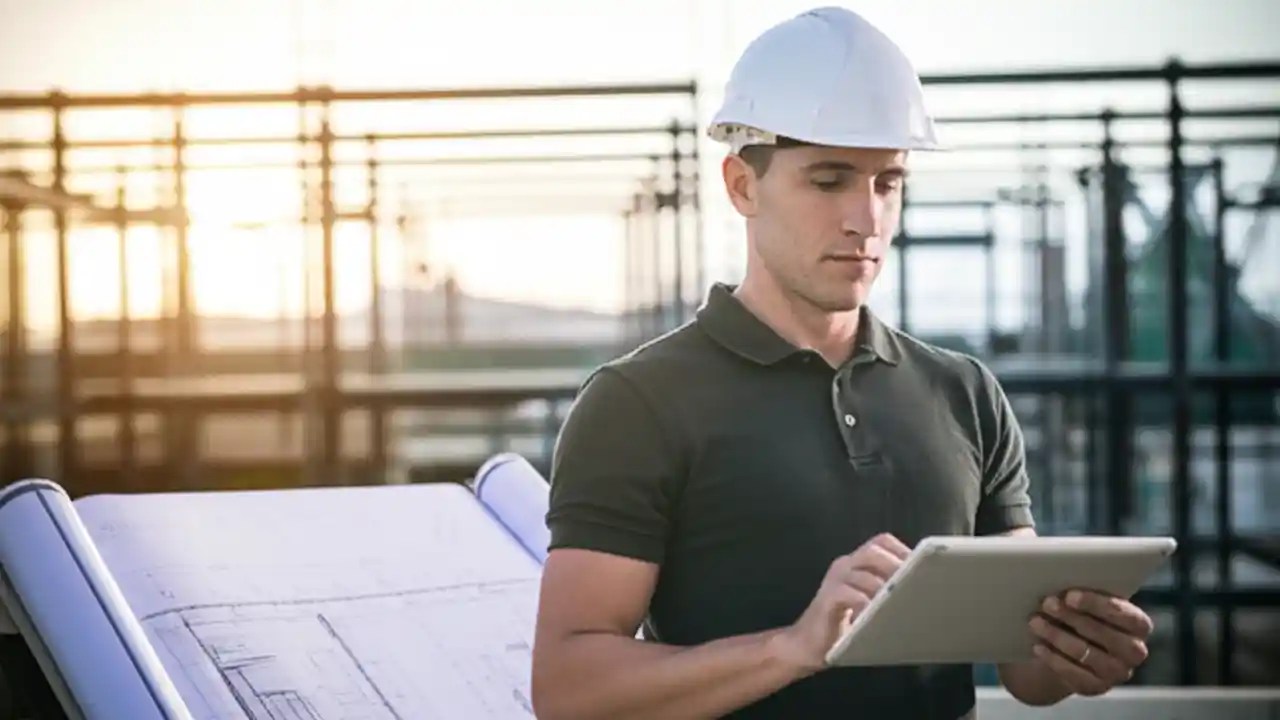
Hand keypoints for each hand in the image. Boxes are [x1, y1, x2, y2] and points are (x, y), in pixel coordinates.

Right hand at [774, 533, 911, 675]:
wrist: (807, 645)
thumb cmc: (845, 626)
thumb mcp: (870, 604)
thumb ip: (886, 591)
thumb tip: (922, 589)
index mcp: (856, 563)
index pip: (882, 542)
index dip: (903, 551)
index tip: (923, 568)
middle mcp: (844, 565)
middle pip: (874, 551)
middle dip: (896, 566)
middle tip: (913, 585)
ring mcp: (834, 580)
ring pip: (864, 574)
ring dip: (884, 591)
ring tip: (898, 605)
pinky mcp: (827, 598)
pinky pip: (849, 594)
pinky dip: (865, 605)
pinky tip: (873, 617)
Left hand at [1029, 589, 1153, 696]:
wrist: (1071, 649)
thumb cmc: (1083, 615)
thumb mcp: (1089, 603)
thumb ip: (1085, 596)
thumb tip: (1060, 587)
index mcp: (1139, 625)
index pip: (1126, 615)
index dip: (1097, 605)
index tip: (1069, 596)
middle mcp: (1135, 651)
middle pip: (1105, 635)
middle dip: (1072, 617)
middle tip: (1047, 604)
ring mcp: (1118, 672)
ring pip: (1086, 653)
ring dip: (1057, 636)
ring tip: (1035, 622)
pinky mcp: (1097, 687)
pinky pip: (1074, 674)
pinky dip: (1053, 659)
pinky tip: (1038, 647)